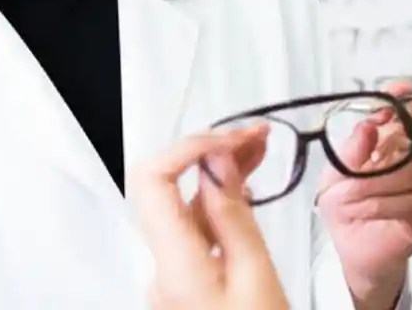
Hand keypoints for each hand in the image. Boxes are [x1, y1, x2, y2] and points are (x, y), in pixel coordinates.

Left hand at [133, 127, 288, 309]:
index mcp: (175, 266)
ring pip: (187, 204)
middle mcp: (163, 268)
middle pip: (170, 187)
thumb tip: (217, 162)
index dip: (188, 148)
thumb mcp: (257, 275)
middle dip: (210, 151)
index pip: (153, 181)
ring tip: (258, 148)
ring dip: (220, 171)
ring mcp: (172, 272)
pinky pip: (197, 226)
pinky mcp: (187, 276)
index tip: (229, 139)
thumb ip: (235, 216)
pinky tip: (247, 185)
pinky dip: (221, 200)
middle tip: (254, 134)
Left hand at [317, 82, 411, 309]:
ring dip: (376, 182)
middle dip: (381, 150)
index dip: (406, 98)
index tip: (398, 91)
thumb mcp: (338, 170)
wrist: (354, 247)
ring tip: (349, 195)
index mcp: (405, 139)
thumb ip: (354, 146)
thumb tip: (369, 123)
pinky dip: (384, 203)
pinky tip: (364, 208)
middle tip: (353, 168)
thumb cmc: (349, 203)